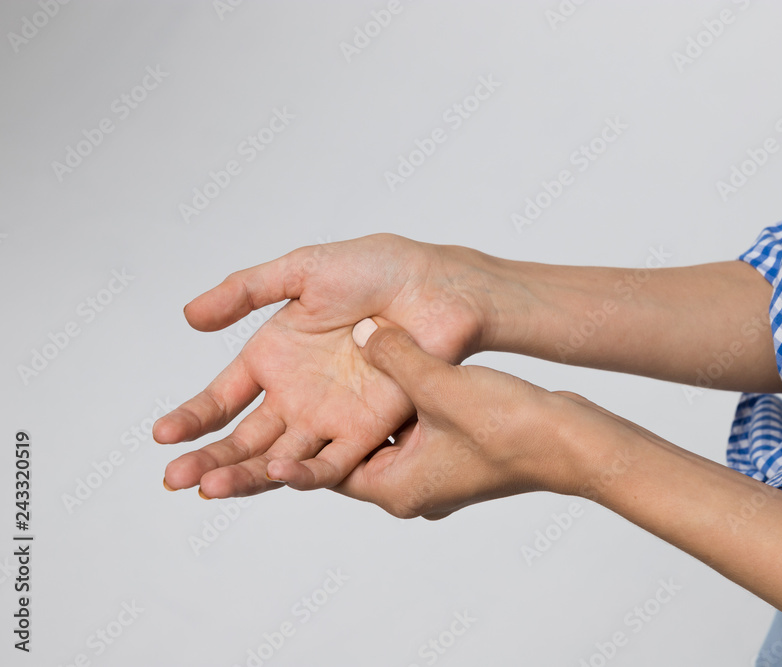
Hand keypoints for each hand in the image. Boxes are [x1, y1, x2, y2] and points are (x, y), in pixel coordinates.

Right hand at [155, 234, 495, 497]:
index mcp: (274, 357)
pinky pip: (332, 462)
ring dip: (245, 476)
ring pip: (278, 458)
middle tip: (174, 479)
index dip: (192, 418)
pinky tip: (275, 473)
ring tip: (210, 488)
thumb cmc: (374, 269)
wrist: (434, 285)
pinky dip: (303, 472)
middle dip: (208, 460)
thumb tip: (188, 316)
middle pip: (244, 439)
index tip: (163, 436)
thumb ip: (245, 291)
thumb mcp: (300, 271)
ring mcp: (330, 416)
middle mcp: (296, 394)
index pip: (222, 399)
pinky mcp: (368, 430)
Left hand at [299, 317, 609, 518]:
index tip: (260, 424)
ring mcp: (433, 479)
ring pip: (377, 445)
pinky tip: (381, 380)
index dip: (289, 446)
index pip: (324, 469)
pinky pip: (406, 437)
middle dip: (313, 435)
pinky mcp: (453, 462)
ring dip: (356, 419)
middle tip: (279, 408)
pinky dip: (390, 413)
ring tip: (329, 383)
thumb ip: (396, 358)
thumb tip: (365, 333)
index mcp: (396, 489)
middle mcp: (409, 492)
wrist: (574, 444)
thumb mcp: (442, 388)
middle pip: (344, 460)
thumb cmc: (511, 428)